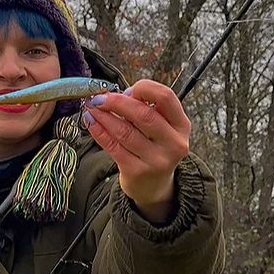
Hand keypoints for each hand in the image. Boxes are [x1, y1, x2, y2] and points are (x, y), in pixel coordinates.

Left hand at [84, 79, 190, 222]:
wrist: (154, 185)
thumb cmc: (155, 147)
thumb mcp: (163, 127)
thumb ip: (148, 108)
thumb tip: (119, 94)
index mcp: (182, 125)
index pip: (165, 97)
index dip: (144, 88)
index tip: (128, 89)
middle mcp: (173, 143)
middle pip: (143, 114)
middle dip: (117, 102)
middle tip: (100, 97)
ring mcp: (156, 160)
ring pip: (125, 131)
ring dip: (104, 116)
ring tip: (92, 107)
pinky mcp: (137, 172)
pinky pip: (114, 147)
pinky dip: (100, 131)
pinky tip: (92, 122)